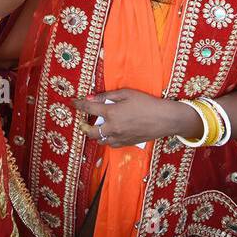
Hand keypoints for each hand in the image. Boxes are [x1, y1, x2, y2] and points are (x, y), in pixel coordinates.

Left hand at [74, 89, 196, 147]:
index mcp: (111, 113)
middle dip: (83, 126)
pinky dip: (106, 139)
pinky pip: (111, 144)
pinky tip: (110, 132)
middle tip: (82, 121)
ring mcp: (119, 137)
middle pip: (90, 132)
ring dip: (95, 134)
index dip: (78, 104)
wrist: (164, 119)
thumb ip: (107, 96)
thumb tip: (92, 97)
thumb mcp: (126, 93)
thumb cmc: (146, 103)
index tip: (73, 102)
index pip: (88, 108)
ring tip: (96, 126)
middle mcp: (112, 128)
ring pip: (100, 140)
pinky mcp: (126, 143)